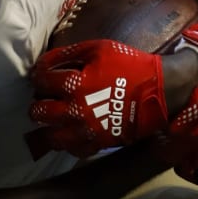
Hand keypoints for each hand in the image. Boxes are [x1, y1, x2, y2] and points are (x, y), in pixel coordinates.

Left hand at [28, 40, 168, 157]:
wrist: (160, 91)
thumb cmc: (129, 65)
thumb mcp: (99, 48)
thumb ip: (68, 53)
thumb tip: (44, 61)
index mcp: (74, 84)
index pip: (41, 81)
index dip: (38, 75)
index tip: (43, 74)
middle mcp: (74, 111)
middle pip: (38, 112)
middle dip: (38, 103)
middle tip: (46, 98)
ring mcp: (85, 131)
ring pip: (50, 136)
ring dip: (48, 126)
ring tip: (55, 118)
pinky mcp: (97, 144)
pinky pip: (71, 150)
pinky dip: (67, 141)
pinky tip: (71, 131)